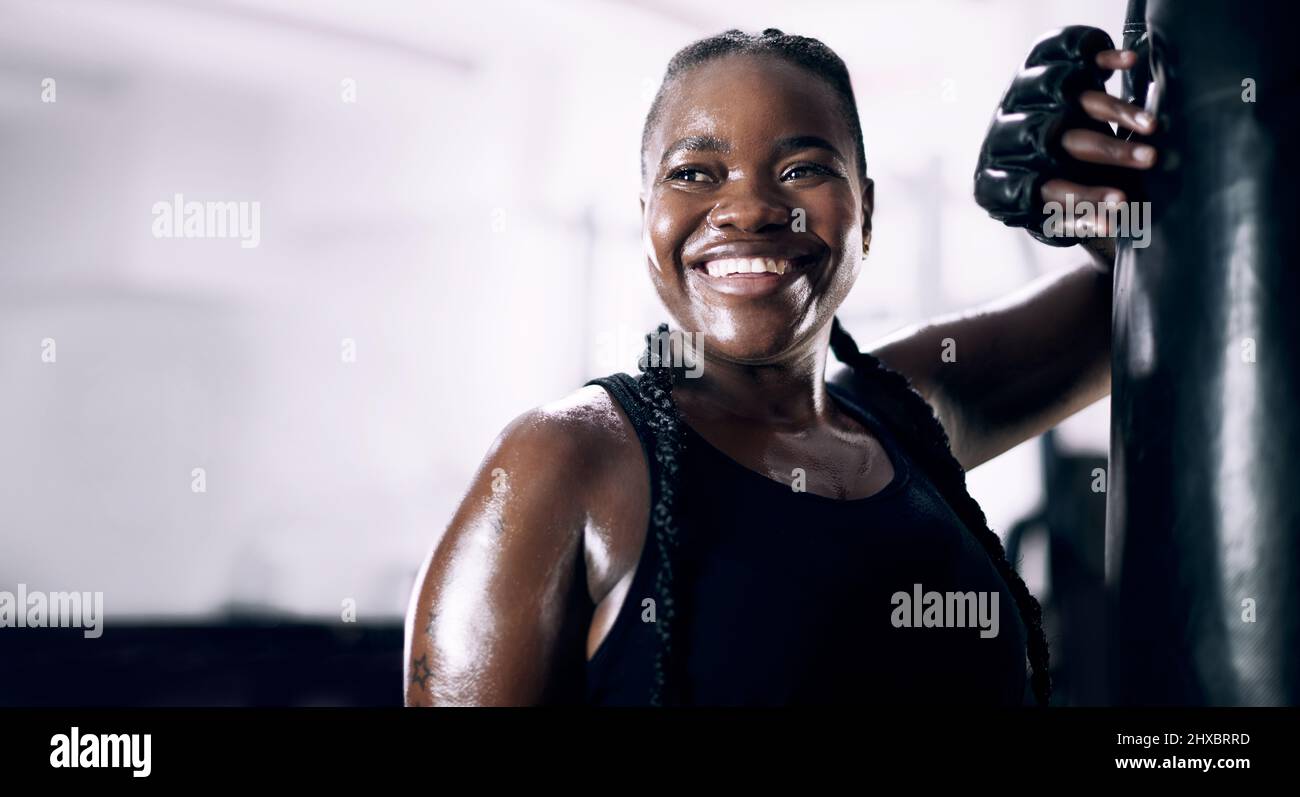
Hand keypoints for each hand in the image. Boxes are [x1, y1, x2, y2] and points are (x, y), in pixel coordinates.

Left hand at [974, 26, 1158, 262]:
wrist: (1022, 150)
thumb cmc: (1045, 193)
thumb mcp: (1049, 213)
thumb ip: (1074, 217)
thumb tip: (1111, 223)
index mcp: (997, 182)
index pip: (1044, 191)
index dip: (1085, 197)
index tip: (1124, 202)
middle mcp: (1005, 139)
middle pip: (1060, 142)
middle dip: (1110, 151)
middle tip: (1150, 159)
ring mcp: (1022, 101)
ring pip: (1071, 101)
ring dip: (1117, 111)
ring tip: (1152, 126)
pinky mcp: (1041, 72)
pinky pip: (1070, 58)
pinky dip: (1102, 58)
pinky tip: (1131, 61)